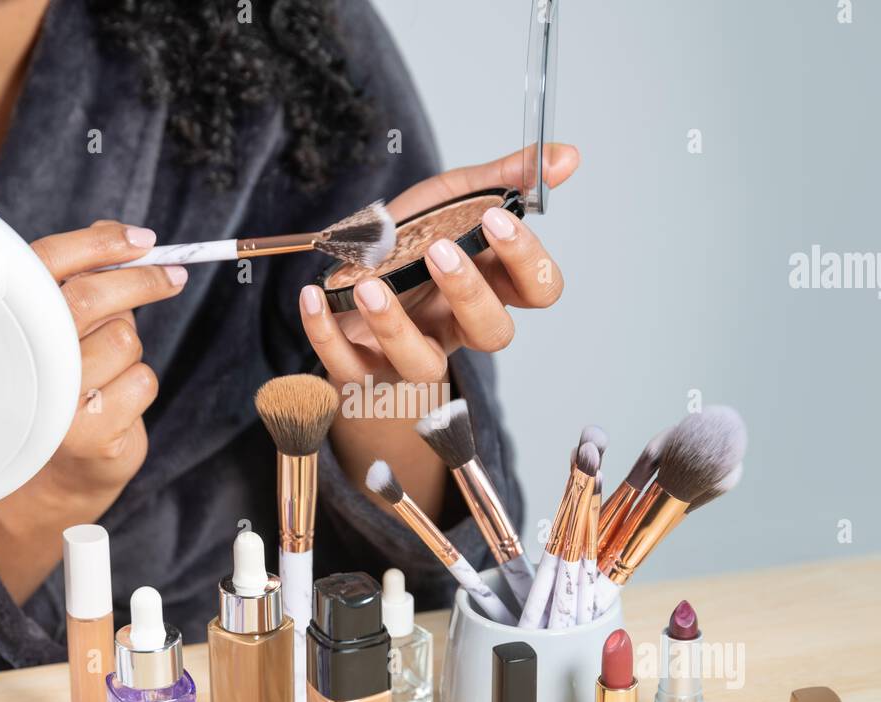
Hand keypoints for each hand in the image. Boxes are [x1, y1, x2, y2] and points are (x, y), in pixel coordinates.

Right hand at [0, 221, 186, 602]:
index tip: (143, 241)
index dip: (100, 244)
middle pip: (87, 298)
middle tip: (173, 277)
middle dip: (140, 282)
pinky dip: (139, 386)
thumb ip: (82, 282)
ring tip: (107, 371)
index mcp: (7, 322)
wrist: (48, 480)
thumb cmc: (59, 390)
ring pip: (123, 341)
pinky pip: (141, 382)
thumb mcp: (63, 331)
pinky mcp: (86, 435)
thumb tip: (117, 232)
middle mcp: (20, 359)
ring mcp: (52, 400)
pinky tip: (114, 404)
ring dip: (130, 350)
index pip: (46, 263)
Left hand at [300, 145, 578, 516]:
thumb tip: (567, 156)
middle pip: (491, 332)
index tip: (499, 219)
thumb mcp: (455, 197)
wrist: (352, 271)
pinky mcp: (364, 366)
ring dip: (397, 327)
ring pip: (424, 366)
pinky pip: (349, 367)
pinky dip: (326, 334)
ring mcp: (413, 351)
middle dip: (470, 293)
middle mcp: (459, 325)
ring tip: (371, 286)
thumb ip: (506, 178)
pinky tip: (313, 295)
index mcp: (492, 284)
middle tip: (441, 249)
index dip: (527, 261)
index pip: (538, 289)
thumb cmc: (412, 241)